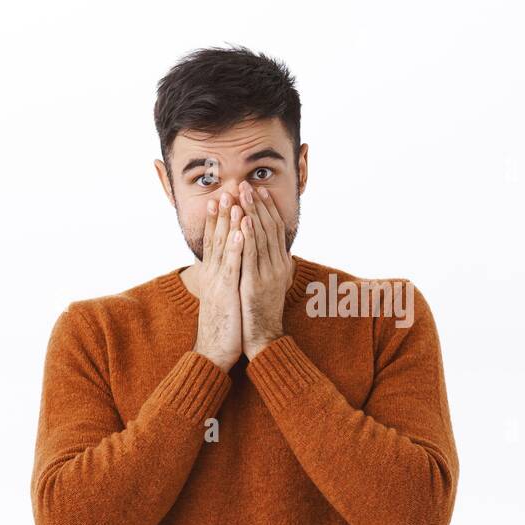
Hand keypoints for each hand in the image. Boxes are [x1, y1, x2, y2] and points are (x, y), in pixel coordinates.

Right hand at [192, 192, 243, 371]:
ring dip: (228, 222)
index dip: (218, 220)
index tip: (221, 199)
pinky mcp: (226, 293)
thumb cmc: (221, 329)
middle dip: (222, 213)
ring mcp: (218, 283)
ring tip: (233, 200)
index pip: (215, 242)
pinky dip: (236, 246)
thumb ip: (224, 283)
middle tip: (225, 189)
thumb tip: (228, 273)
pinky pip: (232, 265)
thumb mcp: (222, 300)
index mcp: (213, 277)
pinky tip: (240, 230)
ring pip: (224, 247)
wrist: (213, 353)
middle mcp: (213, 276)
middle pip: (217, 238)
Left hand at [237, 182, 294, 359]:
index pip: (275, 229)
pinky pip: (252, 256)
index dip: (267, 209)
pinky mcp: (255, 284)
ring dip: (252, 213)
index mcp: (281, 264)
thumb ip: (268, 266)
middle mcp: (278, 266)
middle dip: (258, 204)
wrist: (263, 339)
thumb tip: (267, 250)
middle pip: (269, 228)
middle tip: (248, 184)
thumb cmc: (261, 313)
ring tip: (244, 193)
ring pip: (261, 237)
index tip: (258, 191)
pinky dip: (248, 236)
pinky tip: (244, 220)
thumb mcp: (267, 285)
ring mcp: (268, 274)